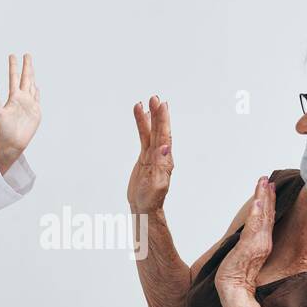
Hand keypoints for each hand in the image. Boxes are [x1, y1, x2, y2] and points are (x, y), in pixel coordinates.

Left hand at [0, 53, 40, 155]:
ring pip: (31, 86)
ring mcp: (29, 104)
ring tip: (31, 66)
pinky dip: (37, 92)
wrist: (12, 142)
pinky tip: (36, 86)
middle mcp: (21, 98)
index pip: (14, 77)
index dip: (14, 66)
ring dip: (32, 76)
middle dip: (27, 66)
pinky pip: (36, 99)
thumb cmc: (2, 129)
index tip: (12, 55)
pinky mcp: (35, 112)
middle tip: (27, 54)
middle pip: (25, 78)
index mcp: (13, 97)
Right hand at [127, 95, 172, 213]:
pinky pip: (143, 138)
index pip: (164, 136)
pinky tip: (141, 116)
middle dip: (157, 114)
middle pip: (159, 130)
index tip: (161, 106)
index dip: (163, 120)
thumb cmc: (150, 199)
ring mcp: (153, 155)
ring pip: (150, 132)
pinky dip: (142, 126)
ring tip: (146, 102)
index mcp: (165, 160)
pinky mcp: (145, 157)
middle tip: (155, 98)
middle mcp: (161, 155)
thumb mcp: (157, 183)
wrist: (144, 208)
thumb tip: (165, 147)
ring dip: (149, 117)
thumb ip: (161, 165)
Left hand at [215, 175, 276, 296]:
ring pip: (263, 217)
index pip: (268, 217)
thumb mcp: (246, 254)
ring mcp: (258, 244)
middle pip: (268, 213)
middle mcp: (264, 241)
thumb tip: (250, 233)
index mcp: (263, 242)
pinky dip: (257, 214)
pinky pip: (254, 227)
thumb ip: (251, 242)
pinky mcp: (250, 247)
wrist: (234, 290)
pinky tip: (257, 202)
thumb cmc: (238, 275)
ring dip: (263, 198)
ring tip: (264, 183)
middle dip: (268, 194)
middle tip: (268, 178)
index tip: (270, 186)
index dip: (270, 201)